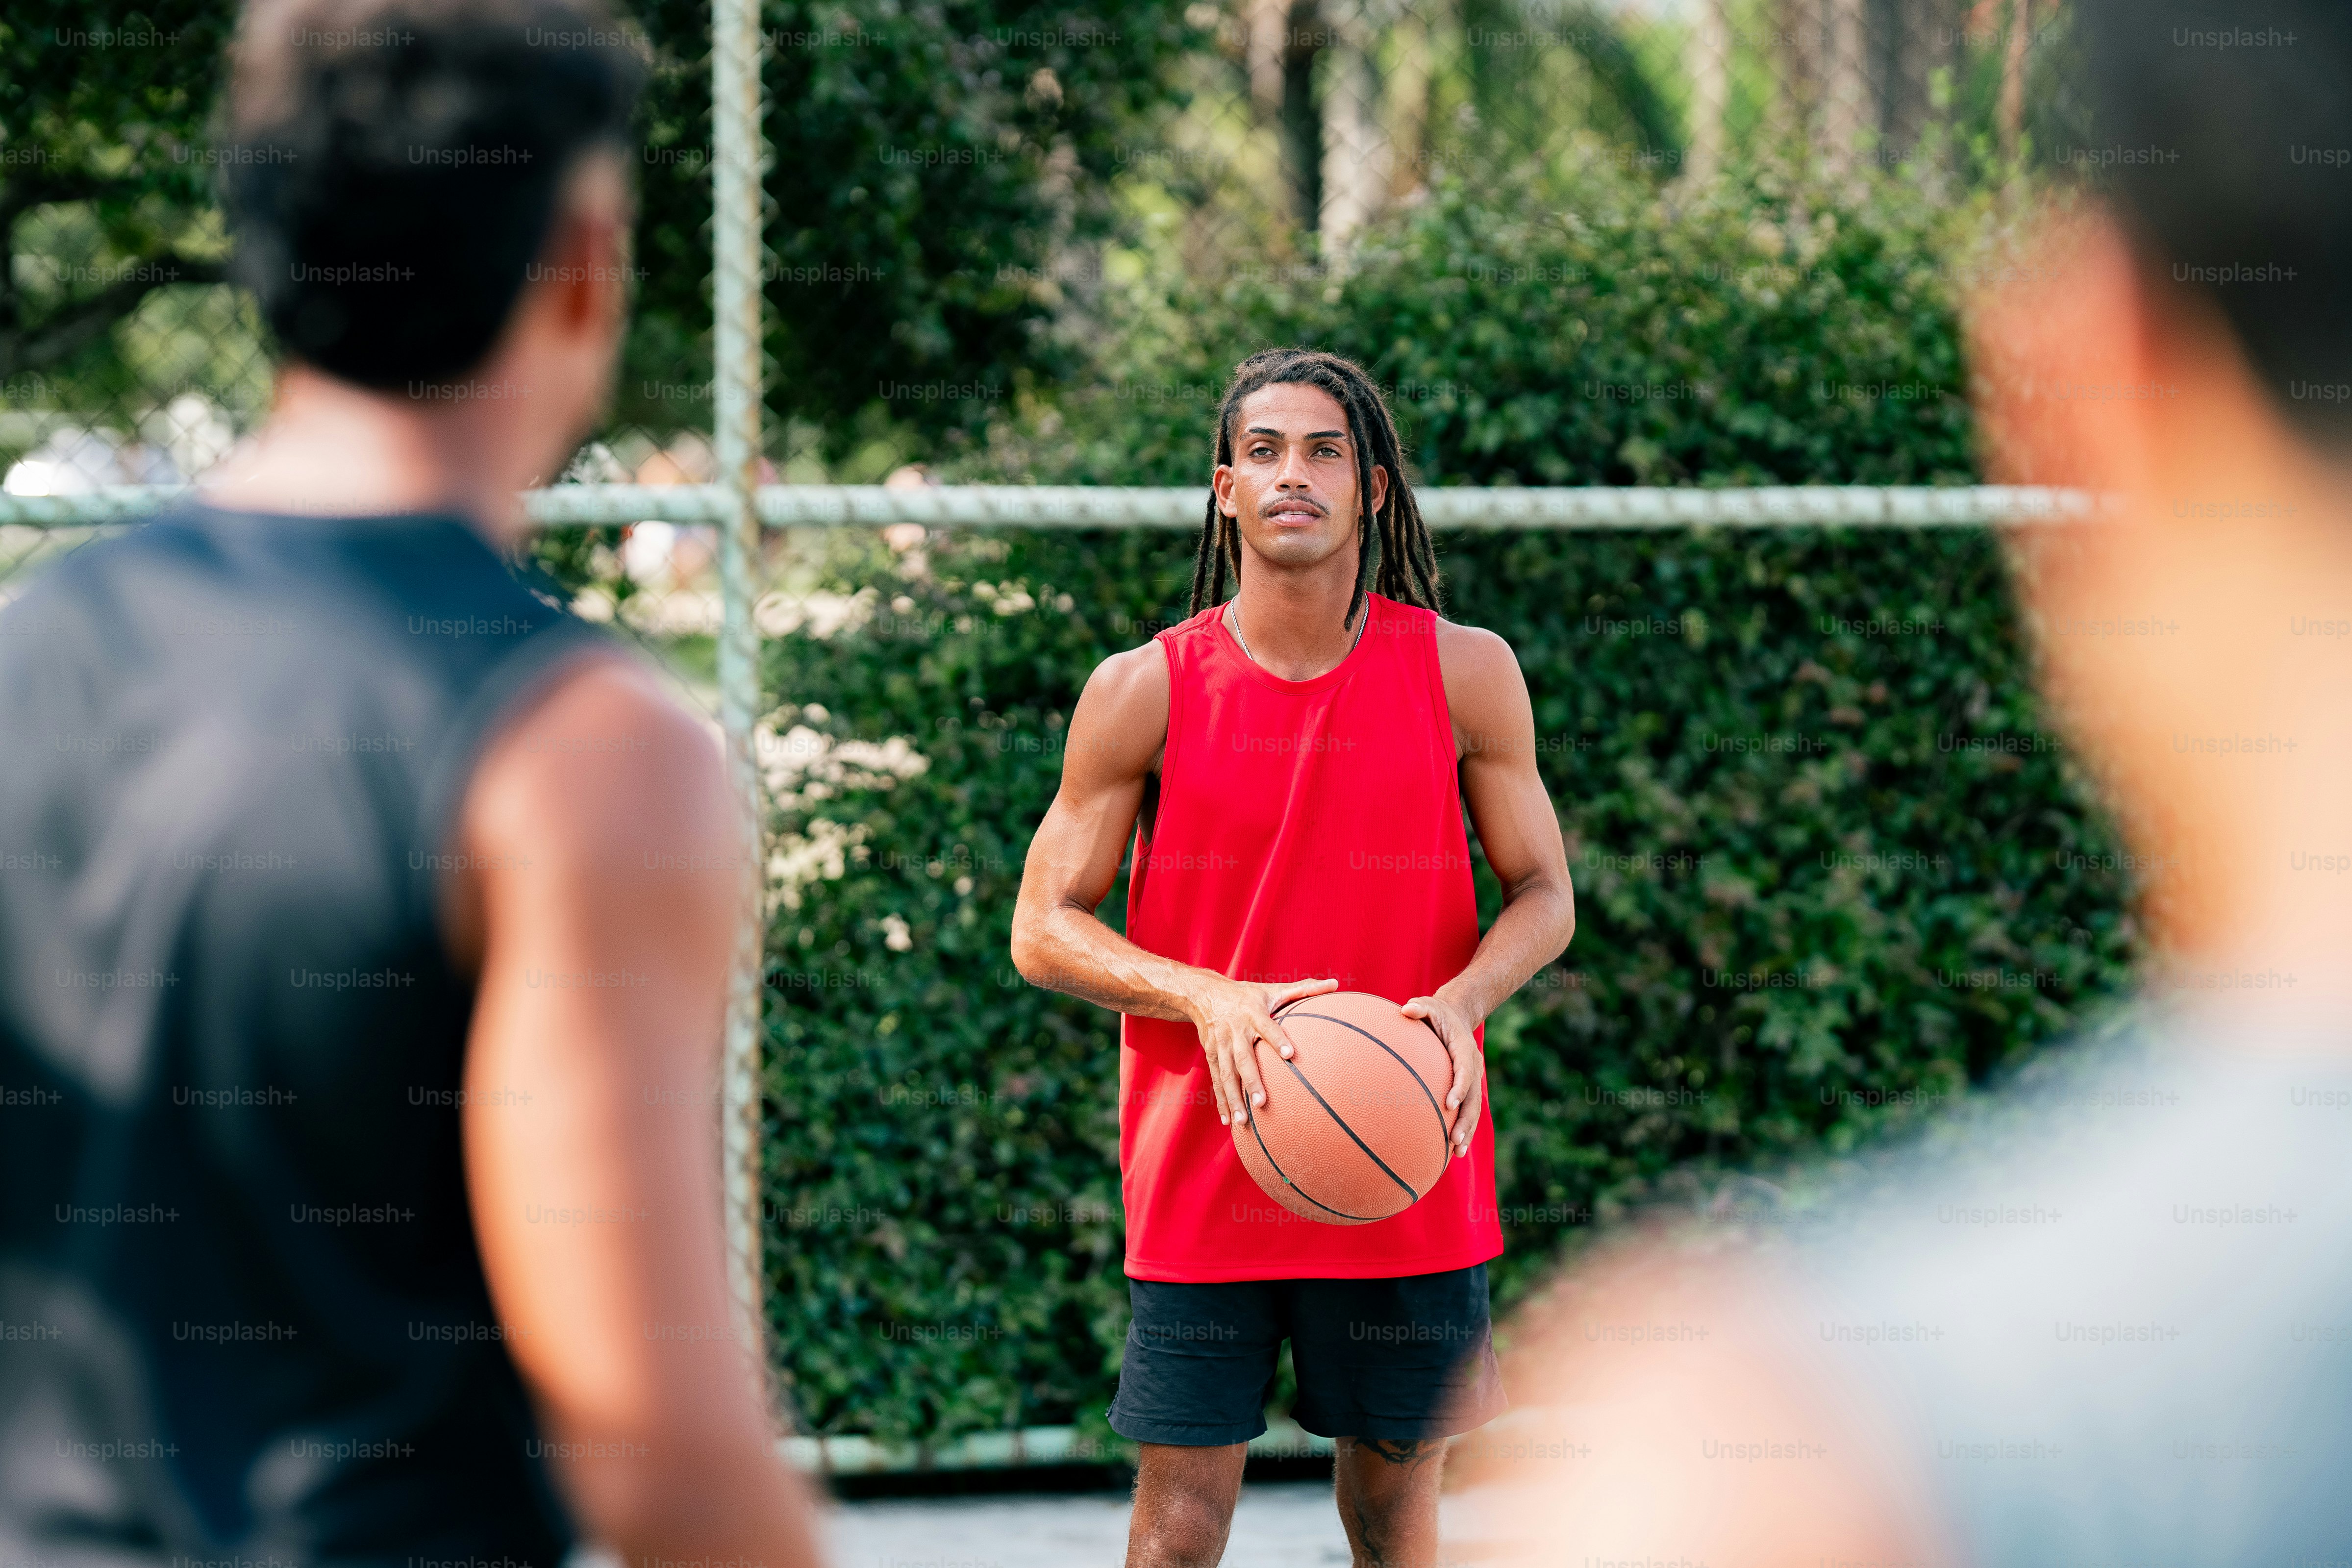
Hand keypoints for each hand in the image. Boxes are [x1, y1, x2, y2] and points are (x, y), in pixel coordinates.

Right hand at [1183, 974, 1340, 1127]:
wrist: (1204, 994)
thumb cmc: (1246, 994)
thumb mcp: (1272, 988)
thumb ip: (1304, 989)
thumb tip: (1336, 984)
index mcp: (1253, 1013)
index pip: (1267, 1027)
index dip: (1278, 1039)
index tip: (1291, 1054)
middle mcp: (1235, 1031)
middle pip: (1243, 1058)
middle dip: (1251, 1081)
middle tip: (1262, 1102)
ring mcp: (1221, 1045)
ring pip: (1227, 1074)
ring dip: (1233, 1098)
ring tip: (1243, 1121)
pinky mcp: (1212, 1055)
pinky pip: (1217, 1080)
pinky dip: (1221, 1100)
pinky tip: (1227, 1120)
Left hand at [1402, 992, 1484, 1157]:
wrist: (1455, 1015)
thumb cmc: (1436, 1013)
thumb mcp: (1428, 1005)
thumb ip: (1419, 1008)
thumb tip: (1406, 1009)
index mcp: (1464, 1049)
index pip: (1464, 1070)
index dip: (1460, 1087)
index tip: (1449, 1103)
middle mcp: (1472, 1067)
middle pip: (1473, 1098)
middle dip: (1465, 1120)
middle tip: (1454, 1139)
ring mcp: (1472, 1079)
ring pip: (1473, 1110)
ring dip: (1467, 1131)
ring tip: (1456, 1152)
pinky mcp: (1467, 1088)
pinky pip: (1466, 1111)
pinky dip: (1462, 1129)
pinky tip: (1452, 1150)